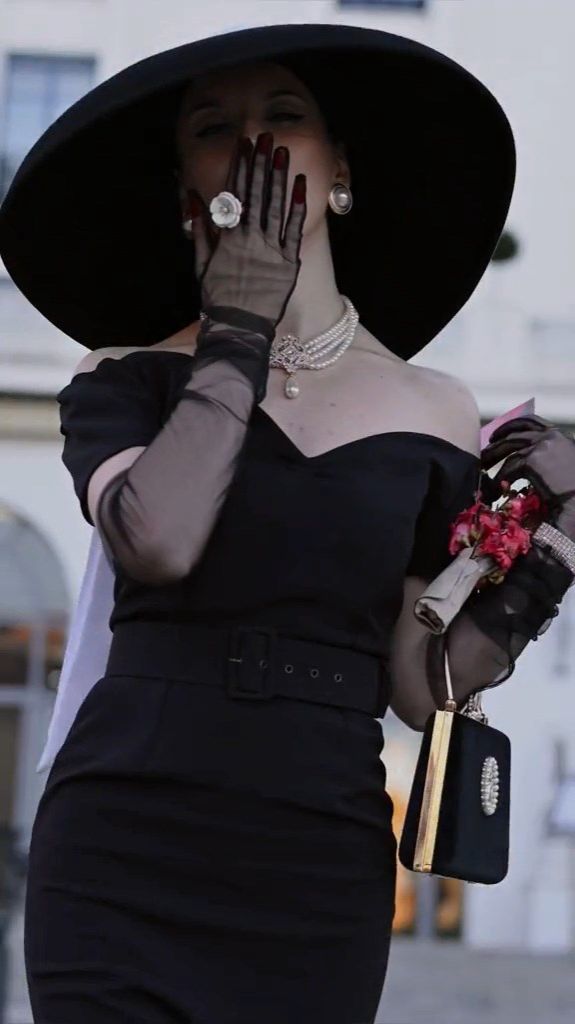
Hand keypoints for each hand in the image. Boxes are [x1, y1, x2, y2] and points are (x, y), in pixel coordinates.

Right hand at [186, 132, 305, 329]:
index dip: (240, 167)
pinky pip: (294, 228)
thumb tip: (193, 198)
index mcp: (228, 237)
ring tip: (282, 151)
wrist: (239, 328)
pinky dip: (297, 205)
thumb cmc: (218, 299)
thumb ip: (200, 230)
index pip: (235, 193)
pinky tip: (300, 183)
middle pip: (257, 193)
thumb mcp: (201, 264)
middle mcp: (250, 238)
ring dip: (279, 176)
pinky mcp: (289, 262)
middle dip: (261, 163)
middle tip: (266, 137)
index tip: (243, 145)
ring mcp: (271, 249)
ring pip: (276, 205)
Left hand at [481, 414, 574, 533]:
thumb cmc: (573, 487)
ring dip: (493, 456)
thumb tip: (527, 456)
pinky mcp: (532, 460)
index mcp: (559, 434)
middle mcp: (550, 435)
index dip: (513, 425)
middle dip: (498, 439)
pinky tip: (496, 486)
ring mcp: (541, 445)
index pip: (532, 421)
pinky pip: (509, 467)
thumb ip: (550, 453)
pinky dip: (500, 477)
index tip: (500, 432)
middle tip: (486, 448)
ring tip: (483, 465)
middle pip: (516, 432)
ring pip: (509, 447)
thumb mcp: (566, 461)